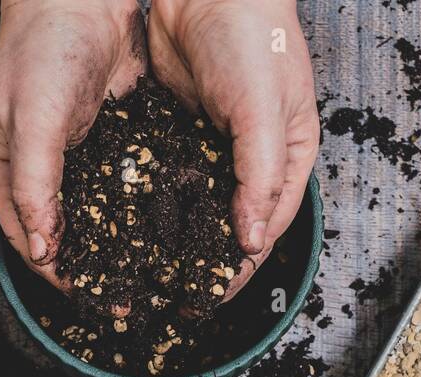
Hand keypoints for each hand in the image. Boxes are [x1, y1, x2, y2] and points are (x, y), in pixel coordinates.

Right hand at [0, 0, 146, 287]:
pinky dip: (144, 208)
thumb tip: (41, 249)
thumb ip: (35, 186)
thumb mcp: (32, 121)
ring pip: (100, 216)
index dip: (56, 272)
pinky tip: (169, 226)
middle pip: (66, 235)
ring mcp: (80, 158)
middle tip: (127, 294)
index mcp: (8, 172)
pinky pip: (128, 185)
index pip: (28, 241)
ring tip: (153, 270)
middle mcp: (43, 172)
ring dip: (123, 243)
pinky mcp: (114, 142)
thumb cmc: (43, 48)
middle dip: (95, 267)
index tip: (90, 296)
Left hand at [149, 0, 318, 299]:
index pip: (265, 229)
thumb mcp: (264, 111)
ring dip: (177, 238)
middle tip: (174, 295)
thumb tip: (251, 242)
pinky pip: (170, 177)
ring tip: (151, 271)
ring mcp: (216, 147)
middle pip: (230, 226)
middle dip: (204, 262)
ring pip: (198, 206)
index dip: (240, 268)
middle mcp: (253, 160)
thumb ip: (258, 177)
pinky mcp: (181, 131)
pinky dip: (156, 203)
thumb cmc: (254, 37)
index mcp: (287, 159)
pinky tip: (133, 225)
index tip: (210, 297)